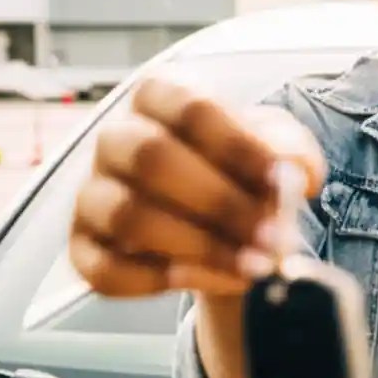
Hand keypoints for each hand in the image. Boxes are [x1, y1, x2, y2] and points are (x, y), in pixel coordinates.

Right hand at [69, 74, 325, 298]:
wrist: (215, 218)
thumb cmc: (241, 170)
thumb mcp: (274, 147)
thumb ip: (290, 150)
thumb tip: (294, 173)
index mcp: (160, 96)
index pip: (190, 109)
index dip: (239, 146)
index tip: (281, 181)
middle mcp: (116, 138)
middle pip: (152, 159)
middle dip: (221, 203)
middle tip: (273, 237)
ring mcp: (93, 192)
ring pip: (129, 216)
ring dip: (200, 247)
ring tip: (255, 267)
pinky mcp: (83, 246)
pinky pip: (106, 269)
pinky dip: (160, 281)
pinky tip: (210, 279)